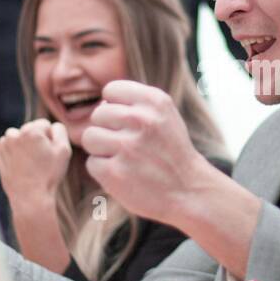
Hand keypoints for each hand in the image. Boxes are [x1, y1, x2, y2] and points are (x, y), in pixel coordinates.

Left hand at [0, 119, 72, 213]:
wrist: (30, 198)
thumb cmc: (49, 174)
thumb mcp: (64, 150)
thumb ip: (60, 131)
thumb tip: (51, 126)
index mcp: (31, 131)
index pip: (44, 124)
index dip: (50, 138)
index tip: (49, 152)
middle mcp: (14, 135)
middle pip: (29, 130)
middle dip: (35, 140)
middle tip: (40, 160)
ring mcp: (4, 146)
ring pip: (17, 138)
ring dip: (23, 145)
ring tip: (30, 163)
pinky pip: (8, 149)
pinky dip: (14, 155)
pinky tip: (22, 167)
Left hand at [81, 80, 207, 226]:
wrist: (190, 190)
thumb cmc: (171, 152)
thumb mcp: (165, 116)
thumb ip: (135, 104)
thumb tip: (100, 103)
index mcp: (155, 101)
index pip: (111, 90)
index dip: (115, 106)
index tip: (126, 123)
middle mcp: (141, 120)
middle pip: (98, 114)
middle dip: (107, 129)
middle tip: (127, 145)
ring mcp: (127, 147)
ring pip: (90, 137)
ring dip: (101, 149)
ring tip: (122, 158)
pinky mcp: (115, 173)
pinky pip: (91, 163)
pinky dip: (103, 171)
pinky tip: (123, 174)